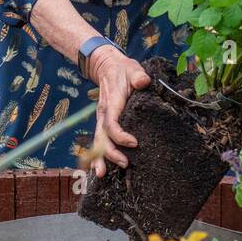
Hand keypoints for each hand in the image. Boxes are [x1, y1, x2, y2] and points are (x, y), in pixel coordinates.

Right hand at [88, 47, 149, 178]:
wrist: (107, 66)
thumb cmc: (123, 70)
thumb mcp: (133, 69)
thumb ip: (138, 76)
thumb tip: (143, 81)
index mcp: (112, 103)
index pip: (111, 123)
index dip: (120, 135)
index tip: (134, 143)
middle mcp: (103, 113)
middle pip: (102, 137)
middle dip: (111, 153)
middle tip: (125, 164)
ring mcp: (101, 118)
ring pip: (98, 141)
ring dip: (100, 158)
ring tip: (102, 174)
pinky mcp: (104, 122)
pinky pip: (99, 140)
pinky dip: (97, 155)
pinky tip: (99, 169)